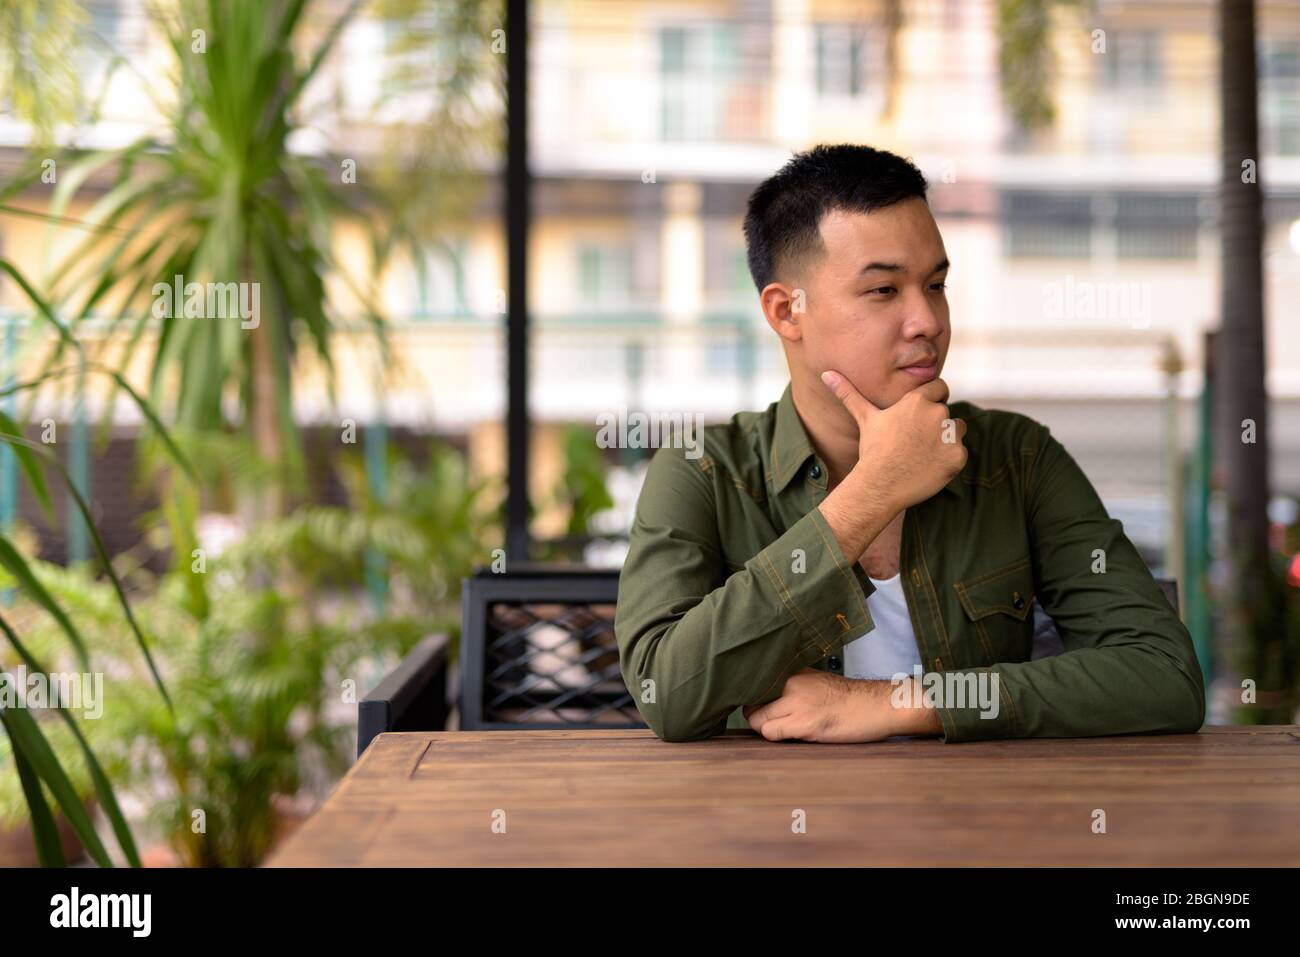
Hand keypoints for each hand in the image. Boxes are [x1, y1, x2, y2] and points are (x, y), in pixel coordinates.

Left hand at [743, 669, 899, 742]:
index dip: (756, 700)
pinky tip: (792, 736)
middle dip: (757, 715)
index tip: (761, 707)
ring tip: (783, 730)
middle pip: (751, 702)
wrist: (877, 705)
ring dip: (765, 728)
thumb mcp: (818, 681)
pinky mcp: (803, 723)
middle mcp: (791, 683)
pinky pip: (770, 732)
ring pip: (756, 719)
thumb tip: (770, 698)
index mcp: (794, 672)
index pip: (757, 684)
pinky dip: (775, 737)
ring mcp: (796, 703)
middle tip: (772, 722)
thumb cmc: (850, 697)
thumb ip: (794, 685)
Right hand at [820, 369, 966, 511]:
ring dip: (947, 439)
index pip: (939, 388)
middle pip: (946, 412)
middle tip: (914, 442)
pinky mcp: (957, 456)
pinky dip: (949, 460)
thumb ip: (849, 393)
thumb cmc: (872, 450)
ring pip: (958, 430)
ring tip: (923, 453)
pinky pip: (960, 453)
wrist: (880, 485)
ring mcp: (950, 435)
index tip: (920, 416)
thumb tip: (826, 374)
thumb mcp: (865, 418)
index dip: (932, 400)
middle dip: (935, 425)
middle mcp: (937, 413)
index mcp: (918, 400)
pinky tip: (929, 467)